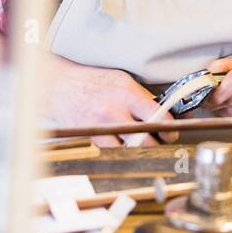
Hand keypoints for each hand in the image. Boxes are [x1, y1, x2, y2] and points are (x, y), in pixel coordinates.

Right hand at [45, 59, 176, 146]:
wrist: (60, 86)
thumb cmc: (94, 81)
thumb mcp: (122, 80)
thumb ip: (141, 97)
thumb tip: (162, 113)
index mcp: (127, 93)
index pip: (158, 117)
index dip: (169, 129)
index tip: (171, 132)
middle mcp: (114, 110)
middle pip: (145, 140)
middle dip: (157, 144)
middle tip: (160, 142)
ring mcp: (101, 126)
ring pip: (129, 151)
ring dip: (140, 151)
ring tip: (143, 145)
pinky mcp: (91, 137)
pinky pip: (113, 152)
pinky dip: (122, 152)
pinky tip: (124, 146)